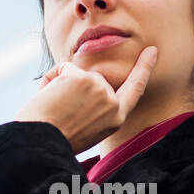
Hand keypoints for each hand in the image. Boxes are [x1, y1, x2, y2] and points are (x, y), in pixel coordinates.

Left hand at [15, 46, 157, 152]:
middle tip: (62, 113)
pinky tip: (49, 99)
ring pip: (78, 73)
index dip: (144, 68)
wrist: (41, 142)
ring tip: (55, 109)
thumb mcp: (89, 128)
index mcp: (117, 118)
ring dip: (63, 85)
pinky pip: (63, 68)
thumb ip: (96, 105)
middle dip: (77, 89)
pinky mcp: (81, 78)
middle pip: (95, 79)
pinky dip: (51, 80)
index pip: (135, 88)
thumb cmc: (58, 138)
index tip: (152, 50)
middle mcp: (112, 102)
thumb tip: (86, 77)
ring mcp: (98, 88)